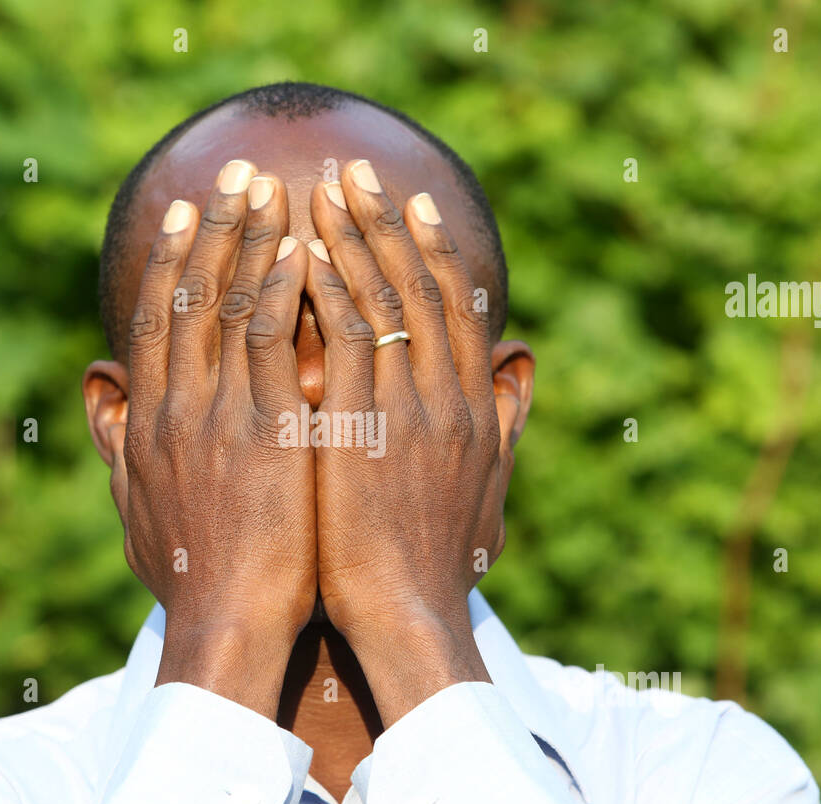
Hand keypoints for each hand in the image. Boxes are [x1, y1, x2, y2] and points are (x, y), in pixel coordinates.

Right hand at [107, 161, 313, 715]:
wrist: (227, 628)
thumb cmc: (190, 581)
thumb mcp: (135, 513)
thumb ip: (120, 449)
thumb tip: (102, 397)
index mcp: (146, 425)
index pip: (155, 322)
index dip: (171, 261)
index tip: (188, 212)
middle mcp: (175, 409)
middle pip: (189, 297)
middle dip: (215, 229)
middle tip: (238, 173)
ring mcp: (219, 417)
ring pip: (231, 308)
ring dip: (253, 242)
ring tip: (275, 189)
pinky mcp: (267, 433)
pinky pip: (273, 345)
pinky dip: (284, 293)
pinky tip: (304, 253)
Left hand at [304, 160, 512, 725]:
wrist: (409, 617)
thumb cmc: (438, 562)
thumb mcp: (487, 488)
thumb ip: (502, 425)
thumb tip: (520, 375)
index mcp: (474, 410)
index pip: (455, 309)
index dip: (431, 249)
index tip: (409, 203)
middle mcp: (447, 398)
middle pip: (419, 288)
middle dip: (385, 223)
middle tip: (357, 171)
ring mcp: (406, 410)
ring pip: (382, 302)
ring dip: (351, 239)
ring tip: (323, 190)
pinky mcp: (361, 428)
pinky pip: (345, 341)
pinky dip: (326, 291)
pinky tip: (300, 254)